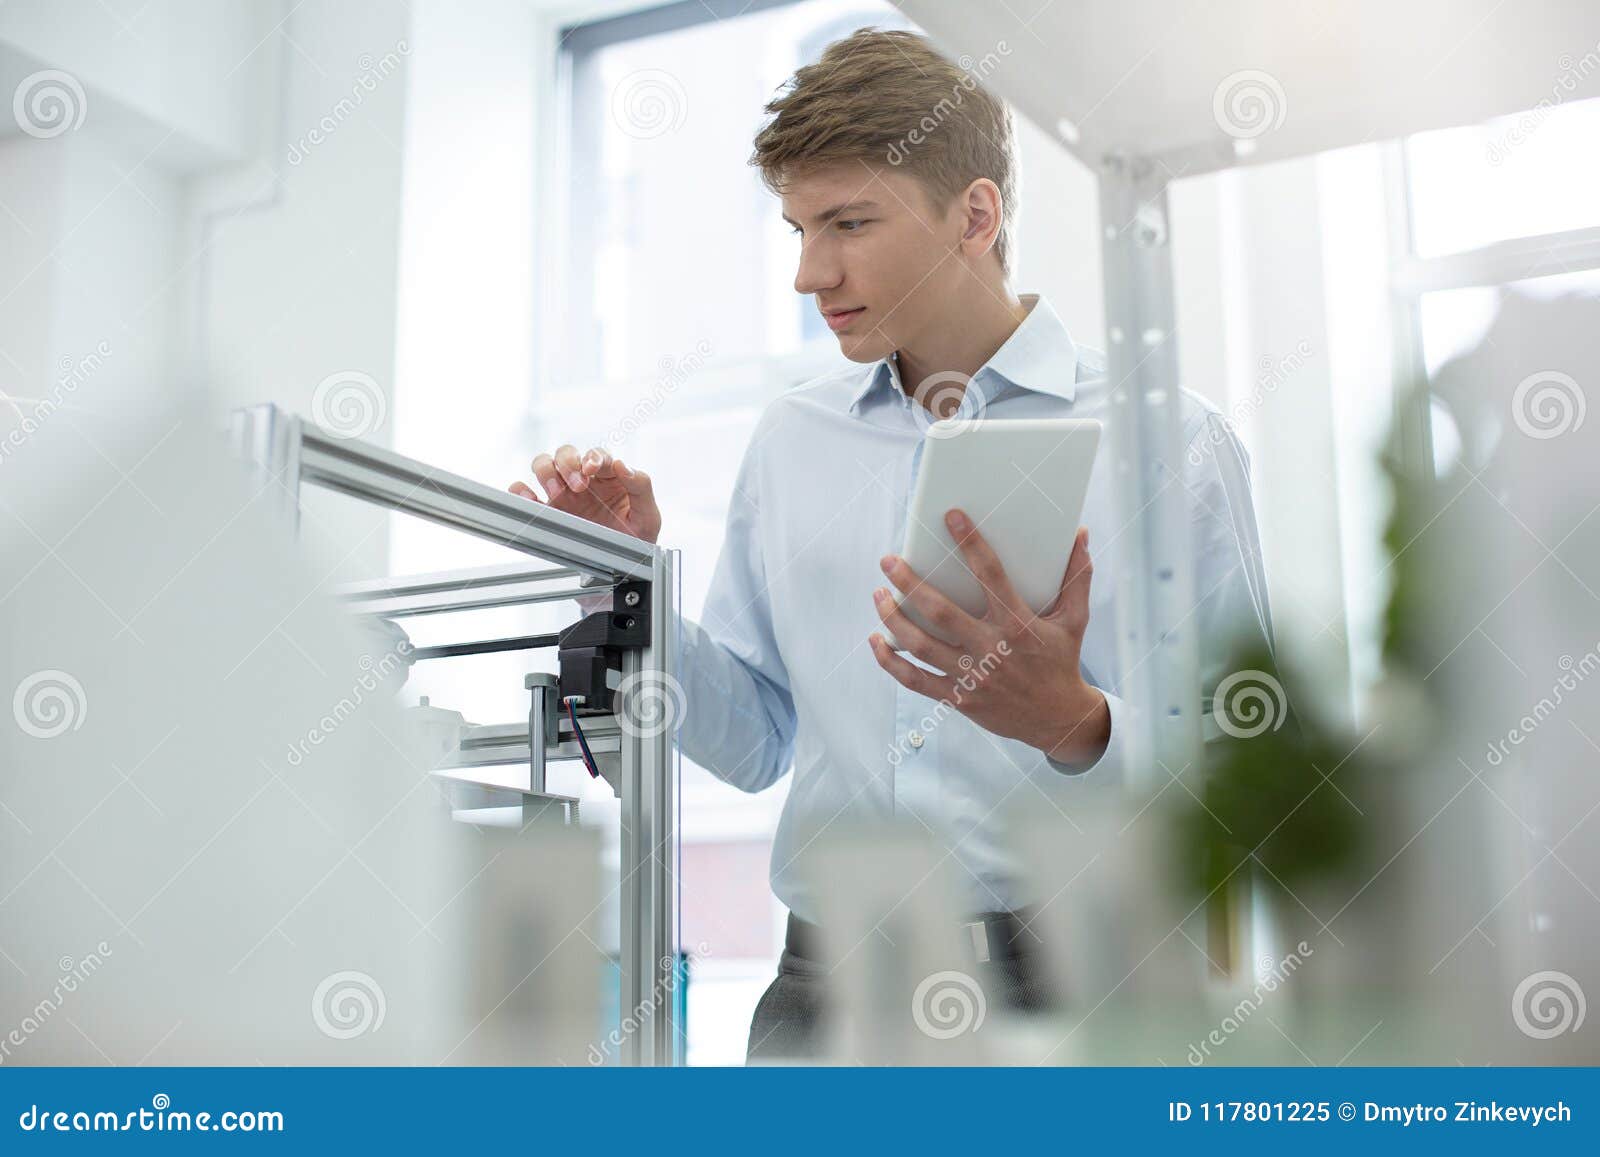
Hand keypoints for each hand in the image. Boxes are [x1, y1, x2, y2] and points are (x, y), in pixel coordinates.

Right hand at [509, 444, 661, 543]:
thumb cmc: (636, 542)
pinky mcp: (548, 511)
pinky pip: (524, 491)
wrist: (619, 573)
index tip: (591, 469)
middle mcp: (584, 482)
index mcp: (610, 478)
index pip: (597, 455)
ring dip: (547, 472)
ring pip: (544, 464)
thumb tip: (623, 464)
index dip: (592, 457)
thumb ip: (641, 487)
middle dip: (568, 464)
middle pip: (566, 453)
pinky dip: (521, 490)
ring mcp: (563, 495)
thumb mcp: (648, 517)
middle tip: (577, 486)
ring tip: (556, 493)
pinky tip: (531, 500)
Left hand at [867, 509, 1109, 765]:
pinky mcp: (958, 699)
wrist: (1058, 720)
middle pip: (940, 612)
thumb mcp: (1075, 619)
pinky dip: (891, 662)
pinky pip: (915, 680)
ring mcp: (972, 677)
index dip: (970, 543)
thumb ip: (1076, 577)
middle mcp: (992, 650)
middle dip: (909, 583)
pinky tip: (876, 641)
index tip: (951, 517)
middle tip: (888, 561)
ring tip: (878, 595)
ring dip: (893, 619)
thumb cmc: (1063, 661)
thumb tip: (1080, 535)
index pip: (991, 575)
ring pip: (921, 645)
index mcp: (1019, 625)